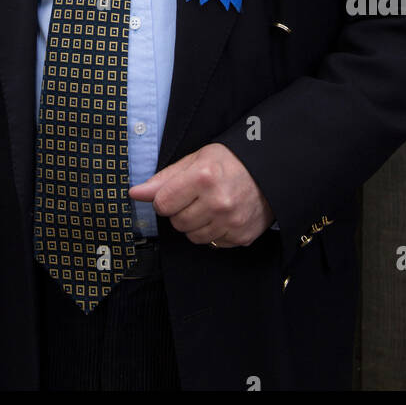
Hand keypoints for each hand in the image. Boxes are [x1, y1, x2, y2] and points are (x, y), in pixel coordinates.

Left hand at [130, 142, 274, 246]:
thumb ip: (164, 179)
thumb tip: (135, 193)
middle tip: (196, 197)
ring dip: (196, 224)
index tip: (176, 192)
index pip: (163, 203)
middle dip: (180, 211)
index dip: (166, 198)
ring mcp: (231, 222)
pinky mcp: (241, 237)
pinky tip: (223, 216)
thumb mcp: (195, 160)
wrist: (270, 172)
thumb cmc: (230, 162)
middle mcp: (218, 202)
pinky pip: (212, 244)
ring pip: (193, 237)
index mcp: (203, 177)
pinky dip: (214, 233)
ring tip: (209, 206)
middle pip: (177, 223)